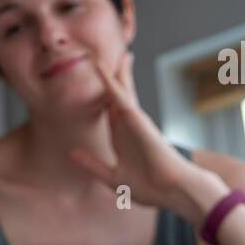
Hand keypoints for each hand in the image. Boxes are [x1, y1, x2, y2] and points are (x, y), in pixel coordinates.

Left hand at [68, 50, 203, 215]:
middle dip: (113, 76)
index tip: (99, 86)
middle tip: (107, 57)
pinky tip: (101, 68)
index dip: (103, 96)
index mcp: (122, 137)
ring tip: (112, 52)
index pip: (109, 110)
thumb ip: (92, 164)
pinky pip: (120, 97)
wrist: (172, 191)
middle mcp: (128, 125)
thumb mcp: (112, 176)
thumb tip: (71, 153)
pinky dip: (110, 82)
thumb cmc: (149, 188)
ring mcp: (134, 121)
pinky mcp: (137, 120)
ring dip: (115, 71)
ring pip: (120, 90)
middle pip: (117, 94)